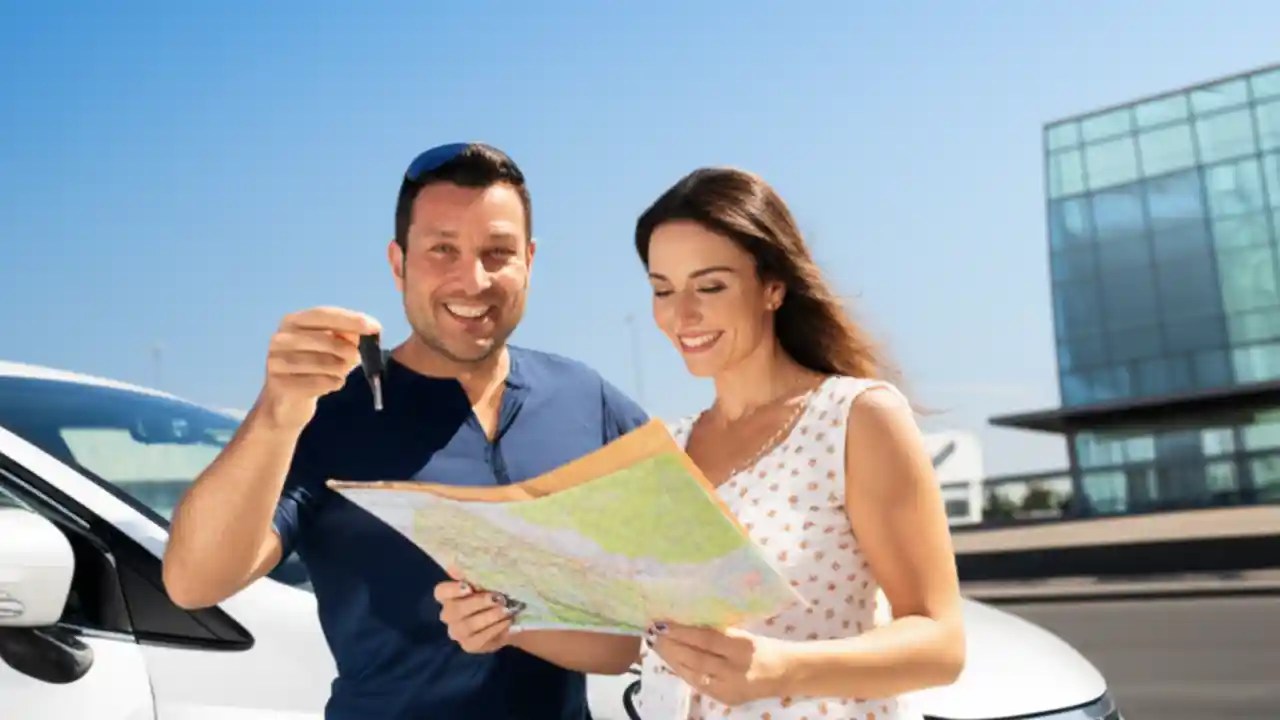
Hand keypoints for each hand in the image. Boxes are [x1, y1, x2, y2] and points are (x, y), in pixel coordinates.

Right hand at [258, 306, 380, 428]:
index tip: (374, 327)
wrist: (286, 403)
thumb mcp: (332, 348)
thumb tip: (369, 328)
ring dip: (339, 368)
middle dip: (346, 348)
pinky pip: (316, 383)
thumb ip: (348, 336)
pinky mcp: (279, 385)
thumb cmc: (314, 368)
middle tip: (358, 357)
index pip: (323, 314)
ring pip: (320, 362)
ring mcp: (276, 362)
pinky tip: (331, 384)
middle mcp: (280, 338)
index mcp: (293, 322)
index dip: (350, 320)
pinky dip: (331, 384)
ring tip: (341, 371)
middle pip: (322, 338)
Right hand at [434, 574, 524, 653]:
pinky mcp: (469, 645)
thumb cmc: (492, 593)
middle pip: (455, 610)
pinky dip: (494, 629)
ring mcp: (457, 632)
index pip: (441, 592)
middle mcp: (448, 615)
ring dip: (489, 617)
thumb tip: (455, 566)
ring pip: (468, 626)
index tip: (468, 587)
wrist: (508, 616)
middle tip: (498, 598)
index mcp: (448, 595)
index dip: (452, 590)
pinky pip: (479, 639)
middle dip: (478, 603)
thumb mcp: (486, 581)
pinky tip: (506, 622)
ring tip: (506, 610)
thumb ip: (472, 574)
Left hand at [647, 622, 793, 705]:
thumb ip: (718, 632)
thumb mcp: (744, 634)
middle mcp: (735, 670)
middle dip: (671, 646)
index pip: (705, 639)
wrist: (788, 674)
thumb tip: (686, 622)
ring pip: (693, 674)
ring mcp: (729, 688)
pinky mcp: (726, 699)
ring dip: (672, 660)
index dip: (681, 632)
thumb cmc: (765, 647)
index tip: (661, 622)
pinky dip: (683, 672)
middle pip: (696, 658)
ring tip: (657, 646)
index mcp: (742, 647)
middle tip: (652, 633)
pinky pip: (699, 685)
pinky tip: (672, 662)